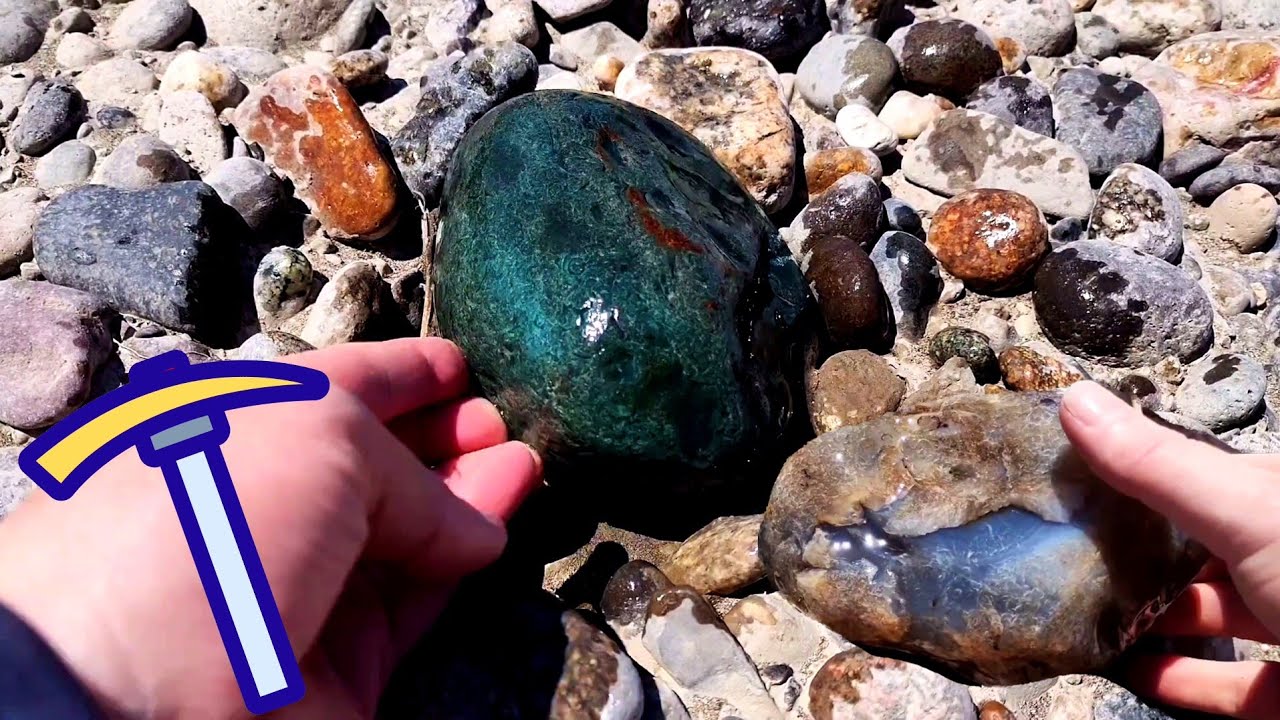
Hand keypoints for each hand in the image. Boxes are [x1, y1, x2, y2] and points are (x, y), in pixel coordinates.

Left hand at [0, 338, 541, 718]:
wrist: (141, 687)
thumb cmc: (215, 513)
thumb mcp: (323, 439)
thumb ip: (414, 477)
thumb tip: (475, 530)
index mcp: (227, 428)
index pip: (328, 392)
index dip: (396, 374)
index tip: (458, 364)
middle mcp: (264, 503)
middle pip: (371, 462)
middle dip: (441, 436)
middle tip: (499, 419)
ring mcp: (303, 584)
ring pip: (405, 532)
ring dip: (469, 494)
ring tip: (526, 461)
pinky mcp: (343, 660)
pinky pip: (415, 600)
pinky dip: (463, 563)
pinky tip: (504, 526)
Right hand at [1061, 382, 1279, 719]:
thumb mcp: (1249, 512)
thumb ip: (1158, 466)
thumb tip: (1073, 399)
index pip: (1204, 473)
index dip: (1138, 472)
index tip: (1069, 481)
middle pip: (1207, 544)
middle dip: (1140, 548)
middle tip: (1064, 552)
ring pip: (1221, 614)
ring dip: (1157, 617)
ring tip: (1087, 613)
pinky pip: (1238, 684)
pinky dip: (1186, 680)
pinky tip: (1136, 669)